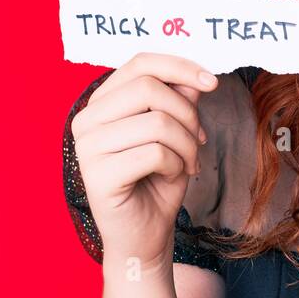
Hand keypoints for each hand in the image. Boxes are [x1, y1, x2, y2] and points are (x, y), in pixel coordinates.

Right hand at [70, 52, 218, 270]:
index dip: (180, 66)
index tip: (212, 83)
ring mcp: (87, 148)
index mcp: (102, 103)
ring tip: (187, 163)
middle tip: (199, 140)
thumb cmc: (158, 180)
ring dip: (187, 144)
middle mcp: (86, 120)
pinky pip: (154, 153)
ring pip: (157, 122)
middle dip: (187, 114)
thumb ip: (179, 100)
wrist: (145, 233)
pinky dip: (176, 165)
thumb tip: (197, 74)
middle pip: (149, 88)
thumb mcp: (176, 133)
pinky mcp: (97, 176)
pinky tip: (171, 176)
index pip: (140, 63)